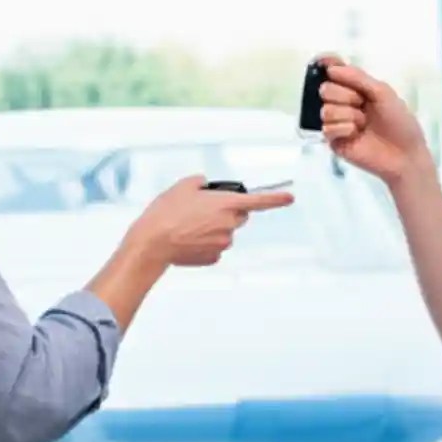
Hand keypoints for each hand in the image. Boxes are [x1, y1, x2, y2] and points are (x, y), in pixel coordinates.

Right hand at [127, 175, 294, 266]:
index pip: (259, 200)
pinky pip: (215, 247)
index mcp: (226, 204)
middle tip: (203, 209)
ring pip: (225, 232)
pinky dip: (205, 242)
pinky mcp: (214, 257)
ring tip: (189, 225)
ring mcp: (223, 243)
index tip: (290, 197)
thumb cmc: (166, 213)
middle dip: (227, 211)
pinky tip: (188, 239)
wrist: (152, 242)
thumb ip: (201, 183)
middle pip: (239, 216)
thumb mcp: (183, 186)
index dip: (277, 198)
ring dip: (213, 227)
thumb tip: (205, 187)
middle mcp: (229, 224)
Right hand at [315, 55, 430, 184]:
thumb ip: (357, 77)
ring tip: (363, 124)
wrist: (405, 153)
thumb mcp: (382, 92)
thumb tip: (331, 69)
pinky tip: (356, 135)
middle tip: (363, 105)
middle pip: (325, 89)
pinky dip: (344, 129)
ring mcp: (337, 122)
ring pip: (325, 109)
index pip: (333, 71)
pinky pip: (327, 128)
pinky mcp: (334, 141)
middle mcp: (343, 103)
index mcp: (355, 88)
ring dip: (348, 115)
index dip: (326, 64)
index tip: (322, 62)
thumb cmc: (399, 122)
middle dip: (345, 96)